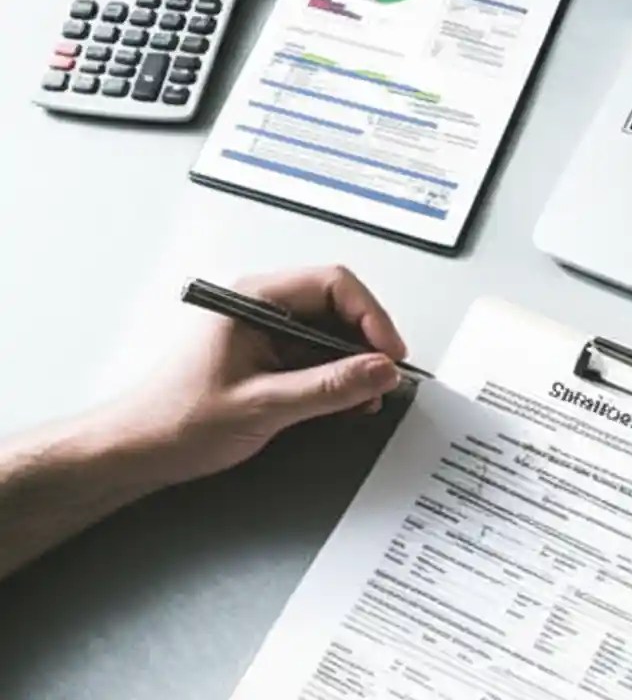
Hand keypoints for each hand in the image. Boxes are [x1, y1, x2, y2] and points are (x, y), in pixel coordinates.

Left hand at [112, 265, 407, 488]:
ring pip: (331, 335)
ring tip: (366, 398)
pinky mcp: (269, 358)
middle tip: (384, 379)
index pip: (333, 284)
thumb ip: (329, 387)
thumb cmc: (177, 420)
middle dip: (367, 344)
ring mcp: (266, 332)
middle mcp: (261, 307)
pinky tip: (346, 404)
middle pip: (338, 308)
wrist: (138, 450)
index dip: (371, 317)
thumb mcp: (264, 405)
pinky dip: (338, 380)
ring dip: (355, 366)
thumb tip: (381, 370)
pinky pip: (317, 358)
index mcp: (252, 298)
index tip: (389, 354)